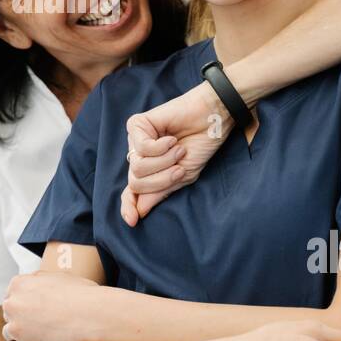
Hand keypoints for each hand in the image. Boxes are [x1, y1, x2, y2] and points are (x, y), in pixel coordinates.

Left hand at [1, 271, 99, 340]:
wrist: (94, 316)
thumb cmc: (82, 294)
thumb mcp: (58, 276)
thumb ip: (38, 279)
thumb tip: (29, 281)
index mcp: (19, 283)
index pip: (11, 294)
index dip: (24, 302)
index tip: (35, 308)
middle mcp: (13, 304)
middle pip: (9, 312)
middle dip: (21, 317)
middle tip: (40, 322)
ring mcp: (16, 326)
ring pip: (8, 331)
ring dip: (21, 333)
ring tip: (41, 334)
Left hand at [121, 81, 233, 225]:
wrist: (211, 119)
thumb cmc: (199, 146)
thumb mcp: (182, 177)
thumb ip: (160, 192)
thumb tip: (139, 212)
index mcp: (149, 170)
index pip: (132, 192)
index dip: (129, 206)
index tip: (134, 221)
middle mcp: (138, 156)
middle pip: (136, 182)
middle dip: (161, 179)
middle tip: (179, 168)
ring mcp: (135, 140)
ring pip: (138, 167)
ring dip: (164, 162)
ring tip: (179, 149)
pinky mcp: (136, 124)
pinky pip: (142, 148)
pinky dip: (161, 147)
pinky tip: (171, 139)